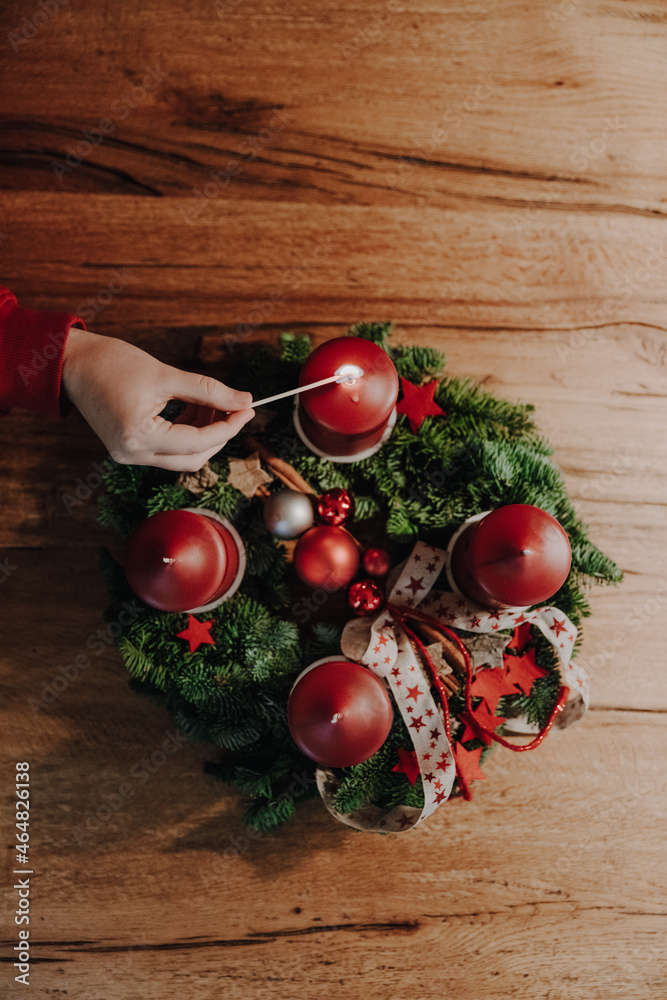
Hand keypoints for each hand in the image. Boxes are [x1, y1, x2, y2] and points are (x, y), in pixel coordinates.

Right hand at [61, 328, 254, 470]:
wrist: (72, 362)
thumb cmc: (112, 362)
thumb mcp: (166, 374)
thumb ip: (208, 391)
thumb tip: (243, 400)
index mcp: (139, 437)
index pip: (198, 442)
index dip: (229, 426)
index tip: (248, 408)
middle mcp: (132, 454)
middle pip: (193, 458)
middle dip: (219, 435)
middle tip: (237, 408)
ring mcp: (128, 455)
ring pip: (182, 457)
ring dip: (204, 434)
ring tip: (213, 404)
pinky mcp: (128, 448)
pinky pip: (167, 450)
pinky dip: (186, 433)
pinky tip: (194, 410)